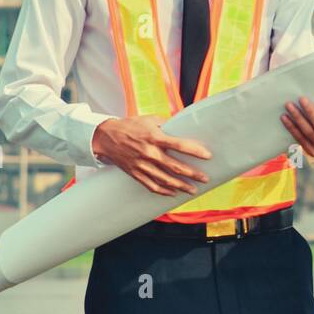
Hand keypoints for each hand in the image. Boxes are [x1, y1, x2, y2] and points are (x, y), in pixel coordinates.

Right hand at [91, 115, 212, 196]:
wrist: (105, 137)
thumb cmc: (130, 126)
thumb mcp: (149, 119)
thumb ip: (167, 124)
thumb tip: (184, 125)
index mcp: (155, 137)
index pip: (180, 145)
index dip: (195, 151)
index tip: (208, 156)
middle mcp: (149, 153)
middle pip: (175, 167)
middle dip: (193, 174)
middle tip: (205, 178)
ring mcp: (142, 165)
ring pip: (165, 180)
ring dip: (181, 186)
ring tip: (193, 190)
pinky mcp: (135, 173)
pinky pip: (151, 186)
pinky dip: (163, 191)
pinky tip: (173, 193)